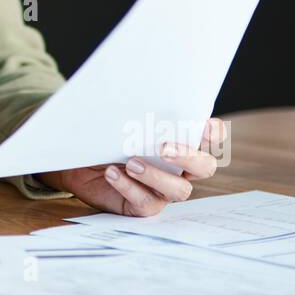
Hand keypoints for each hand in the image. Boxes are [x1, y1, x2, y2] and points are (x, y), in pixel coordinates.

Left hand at [36, 117, 223, 216]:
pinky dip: (129, 187)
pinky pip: (145, 202)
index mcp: (182, 144)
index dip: (213, 133)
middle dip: (188, 156)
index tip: (206, 124)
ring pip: (178, 189)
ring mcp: (164, 190)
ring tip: (131, 162)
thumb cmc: (108, 138)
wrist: (81, 163)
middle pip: (204, 167)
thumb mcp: (122, 122)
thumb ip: (138, 112)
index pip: (210, 139)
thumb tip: (138, 88)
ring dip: (156, 175)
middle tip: (163, 147)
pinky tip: (112, 173)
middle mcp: (180, 169)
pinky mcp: (144, 206)